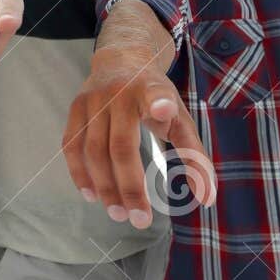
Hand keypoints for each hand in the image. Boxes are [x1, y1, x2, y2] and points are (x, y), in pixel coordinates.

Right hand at [62, 46, 213, 227]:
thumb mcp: (181, 117)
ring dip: (104, 187)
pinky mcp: (75, 109)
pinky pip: (71, 146)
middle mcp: (119, 95)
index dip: (159, 104)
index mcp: (152, 91)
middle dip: (129, 187)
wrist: (121, 59)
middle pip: (120, 147)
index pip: (156, 95)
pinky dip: (79, 173)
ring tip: (117, 213)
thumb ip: (194, 155)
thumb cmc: (157, 96)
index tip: (165, 109)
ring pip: (93, 152)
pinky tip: (91, 195)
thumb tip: (207, 198)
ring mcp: (93, 102)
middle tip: (139, 220)